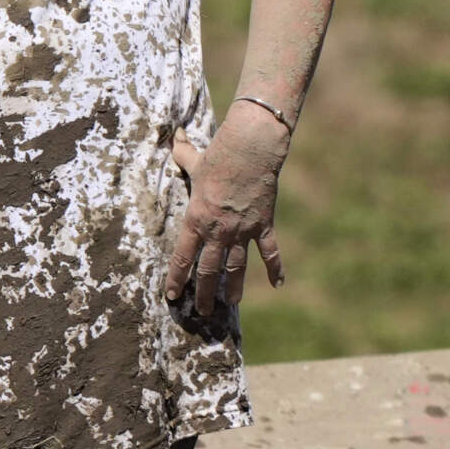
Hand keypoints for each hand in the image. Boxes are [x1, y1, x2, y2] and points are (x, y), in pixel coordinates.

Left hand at [164, 105, 290, 314]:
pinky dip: (275, 268)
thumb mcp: (193, 159)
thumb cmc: (218, 155)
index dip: (177, 278)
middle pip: (209, 270)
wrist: (250, 151)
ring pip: (237, 268)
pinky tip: (277, 284)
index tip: (172, 295)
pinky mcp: (263, 225)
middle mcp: (217, 231)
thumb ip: (182, 155)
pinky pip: (270, 252)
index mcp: (196, 219)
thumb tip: (174, 136)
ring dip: (233, 288)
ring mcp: (242, 231)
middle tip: (202, 312)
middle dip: (204, 294)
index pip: (182, 257)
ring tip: (231, 305)